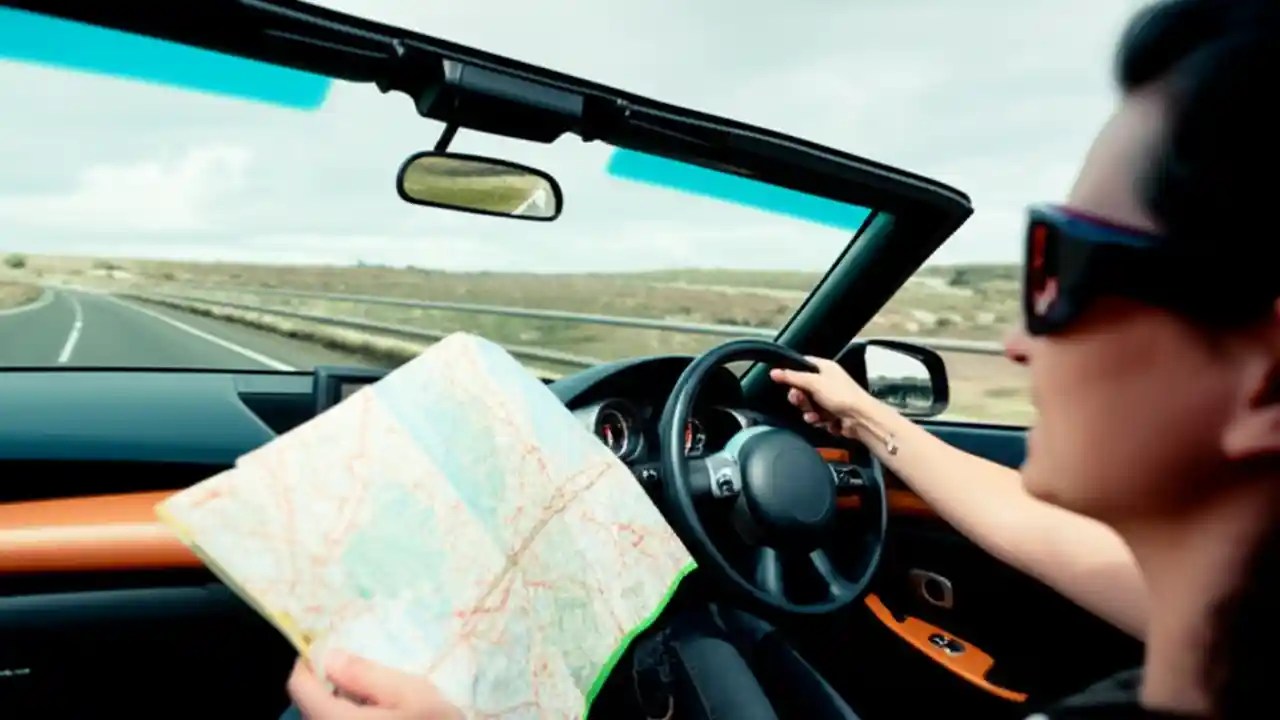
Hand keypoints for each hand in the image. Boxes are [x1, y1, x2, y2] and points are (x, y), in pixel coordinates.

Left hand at [287, 651, 463, 719]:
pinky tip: (378, 712)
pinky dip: (350, 713)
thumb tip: (330, 657)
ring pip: (323, 716)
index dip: (308, 662)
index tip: (328, 647)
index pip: (298, 686)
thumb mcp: (407, 693)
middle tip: (359, 668)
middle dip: (327, 681)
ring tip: (373, 692)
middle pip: (309, 704)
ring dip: (340, 700)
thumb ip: (364, 674)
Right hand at [769, 357, 875, 437]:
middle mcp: (827, 381)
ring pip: (808, 405)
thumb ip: (792, 377)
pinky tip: (821, 421)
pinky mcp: (832, 414)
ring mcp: (830, 398)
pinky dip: (817, 420)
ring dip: (808, 411)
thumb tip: (774, 372)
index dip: (792, 371)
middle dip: (800, 397)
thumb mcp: (813, 383)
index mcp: (825, 368)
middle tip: (799, 400)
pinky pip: (816, 416)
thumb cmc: (842, 396)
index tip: (783, 379)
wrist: (860, 419)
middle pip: (803, 388)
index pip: (803, 364)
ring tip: (814, 415)